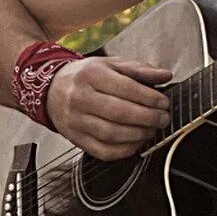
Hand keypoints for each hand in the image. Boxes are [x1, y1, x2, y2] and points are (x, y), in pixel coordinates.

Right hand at [46, 57, 172, 159]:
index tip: (164, 103)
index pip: (125, 88)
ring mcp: (76, 121)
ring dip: (138, 135)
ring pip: (111, 134)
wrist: (51, 90)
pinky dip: (124, 150)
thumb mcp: (110, 64)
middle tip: (162, 119)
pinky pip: (103, 151)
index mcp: (91, 75)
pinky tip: (135, 142)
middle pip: (119, 113)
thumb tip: (165, 75)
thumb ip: (139, 69)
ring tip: (151, 130)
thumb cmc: (84, 77)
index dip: (149, 98)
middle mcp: (80, 98)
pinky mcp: (76, 139)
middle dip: (147, 118)